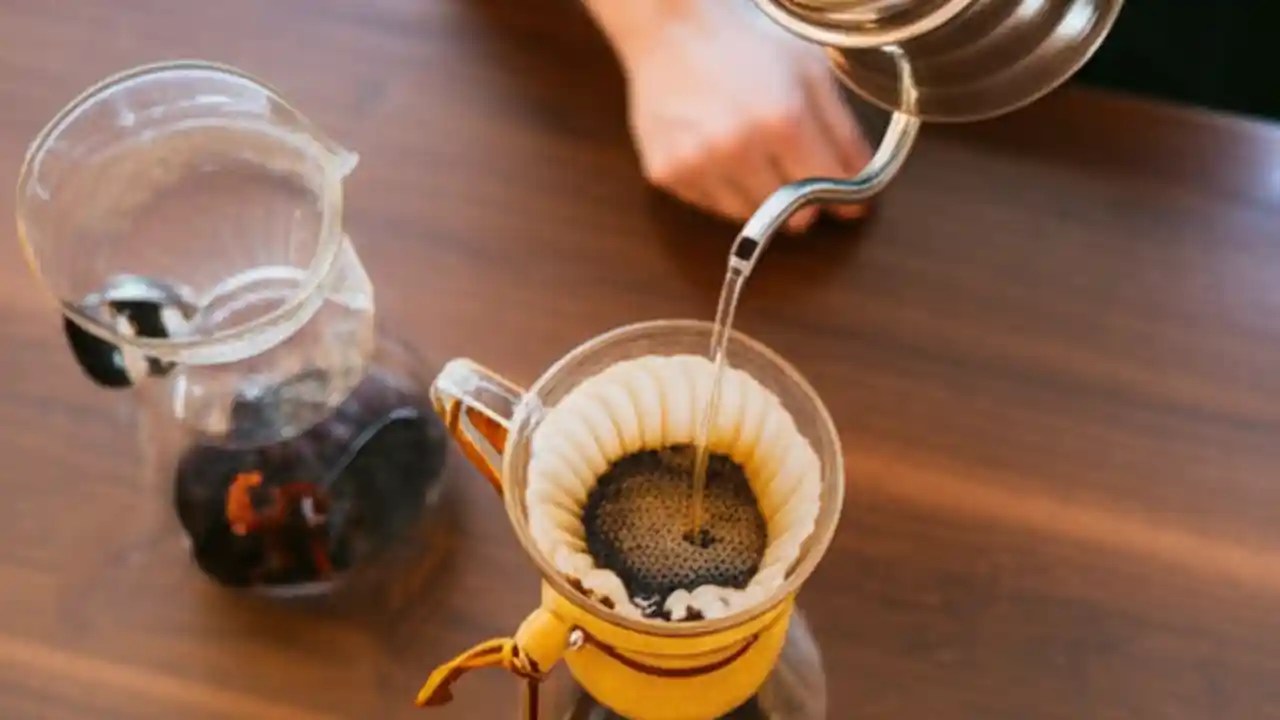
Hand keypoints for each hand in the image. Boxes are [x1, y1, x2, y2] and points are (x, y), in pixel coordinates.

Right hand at [587, 0, 871, 232]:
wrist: (671, 28)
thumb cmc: (745, 41)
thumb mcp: (810, 70)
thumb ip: (843, 131)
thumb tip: (864, 183)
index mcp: (782, 120)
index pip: (829, 191)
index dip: (841, 193)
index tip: (840, 191)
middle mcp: (737, 149)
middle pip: (791, 216)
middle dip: (798, 198)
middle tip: (787, 165)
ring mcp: (697, 164)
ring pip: (749, 217)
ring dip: (757, 194)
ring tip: (746, 150)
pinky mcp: (667, 174)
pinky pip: (709, 205)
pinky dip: (720, 187)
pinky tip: (715, 149)